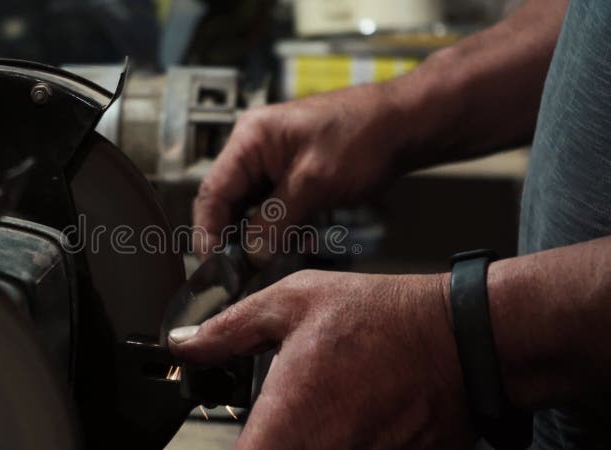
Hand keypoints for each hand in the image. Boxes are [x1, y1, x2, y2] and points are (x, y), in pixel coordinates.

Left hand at [168, 270, 473, 449]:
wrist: (462, 337)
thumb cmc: (382, 317)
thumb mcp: (292, 302)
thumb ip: (228, 329)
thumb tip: (185, 343)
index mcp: (288, 421)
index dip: (228, 449)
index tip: (235, 434)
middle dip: (270, 440)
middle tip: (282, 413)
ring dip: (309, 440)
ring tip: (325, 409)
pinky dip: (347, 440)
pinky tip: (353, 416)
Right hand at [193, 84, 406, 260]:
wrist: (405, 123)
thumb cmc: (363, 139)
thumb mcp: (314, 184)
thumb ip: (275, 221)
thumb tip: (248, 256)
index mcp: (250, 139)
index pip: (212, 191)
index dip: (208, 231)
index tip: (213, 267)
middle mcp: (253, 146)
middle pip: (226, 199)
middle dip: (230, 237)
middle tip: (235, 274)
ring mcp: (272, 158)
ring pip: (248, 205)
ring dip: (253, 235)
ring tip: (260, 264)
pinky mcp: (290, 171)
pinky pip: (270, 203)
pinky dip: (274, 227)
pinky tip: (284, 245)